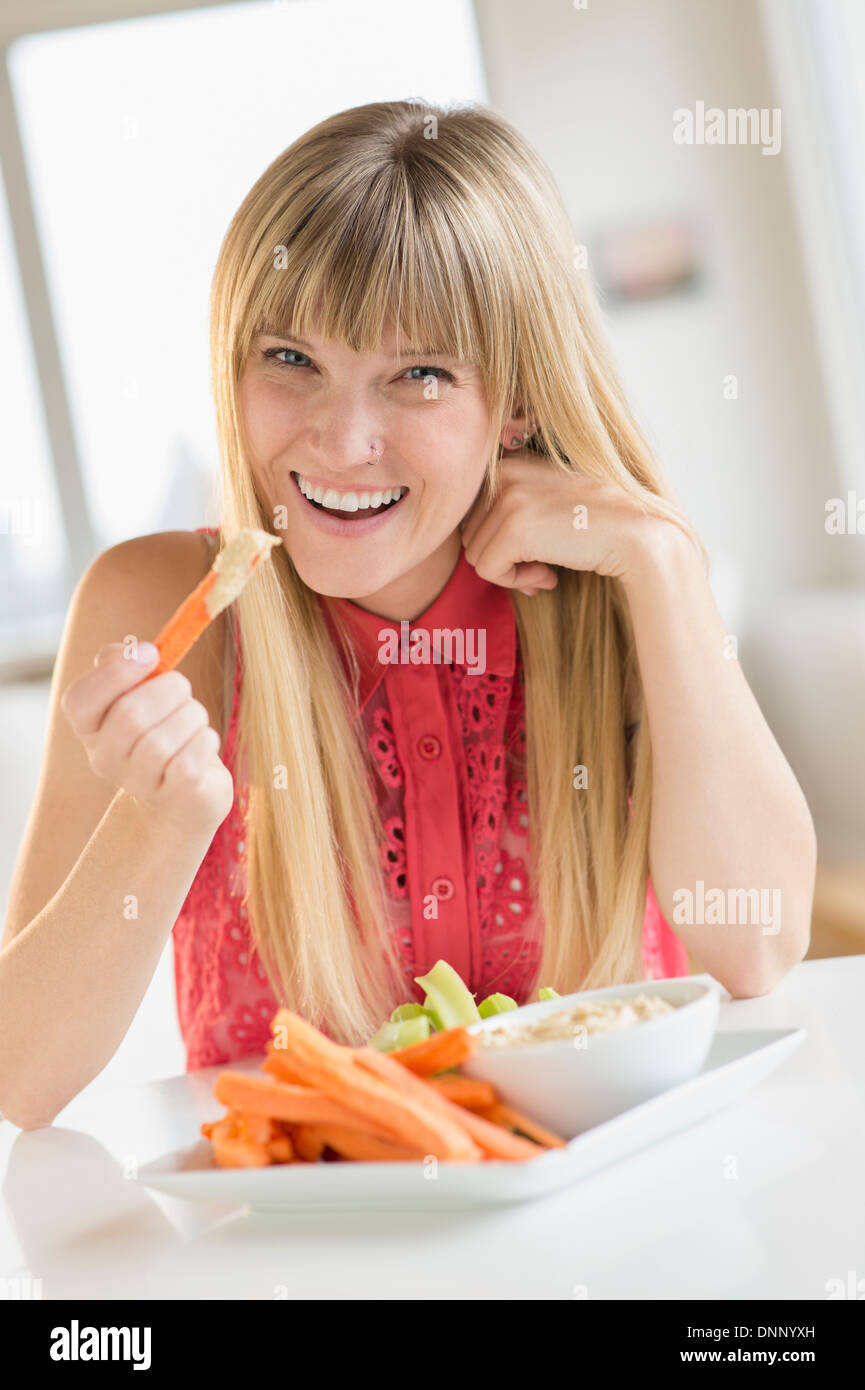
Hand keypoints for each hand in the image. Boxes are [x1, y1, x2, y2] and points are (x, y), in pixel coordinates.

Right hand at [61, 642, 233, 835]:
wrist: (185, 795)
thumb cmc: (165, 730)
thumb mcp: (142, 693)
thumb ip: (125, 664)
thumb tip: (128, 649)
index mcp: (90, 727)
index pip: (80, 700)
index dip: (115, 672)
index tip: (151, 653)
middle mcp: (105, 759)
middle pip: (130, 714)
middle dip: (169, 689)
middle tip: (182, 689)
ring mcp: (138, 783)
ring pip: (163, 738)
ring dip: (192, 715)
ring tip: (195, 720)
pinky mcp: (174, 796)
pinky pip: (190, 759)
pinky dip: (205, 740)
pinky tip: (203, 743)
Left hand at [459, 451, 668, 593]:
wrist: (638, 534)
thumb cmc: (597, 523)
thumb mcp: (549, 500)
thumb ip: (511, 507)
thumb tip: (469, 544)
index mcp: (510, 462)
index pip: (473, 514)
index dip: (498, 540)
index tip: (533, 550)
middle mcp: (504, 473)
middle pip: (470, 534)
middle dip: (502, 558)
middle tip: (541, 566)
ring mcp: (508, 498)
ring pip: (476, 554)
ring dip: (510, 572)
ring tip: (546, 569)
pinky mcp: (514, 528)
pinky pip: (487, 570)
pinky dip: (514, 582)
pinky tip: (548, 576)